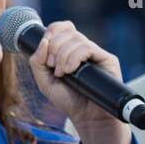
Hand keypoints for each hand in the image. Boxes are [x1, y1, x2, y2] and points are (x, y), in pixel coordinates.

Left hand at [28, 21, 131, 143]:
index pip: (61, 27)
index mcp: (68, 50)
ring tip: (62, 74)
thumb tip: (44, 41)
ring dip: (62, 56)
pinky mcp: (107, 59)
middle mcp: (83, 48)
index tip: (45, 49)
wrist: (86, 116)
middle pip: (66, 31)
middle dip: (53, 48)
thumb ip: (37, 61)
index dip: (52, 31)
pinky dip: (74, 58)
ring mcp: (95, 53)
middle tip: (53, 67)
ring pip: (75, 39)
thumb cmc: (67, 99)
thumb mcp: (43, 80)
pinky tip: (70, 71)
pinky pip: (87, 48)